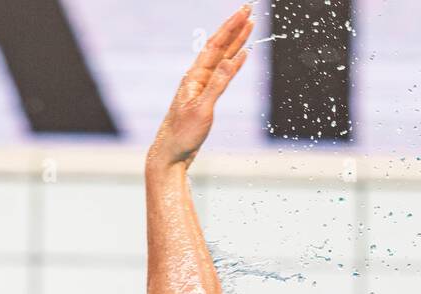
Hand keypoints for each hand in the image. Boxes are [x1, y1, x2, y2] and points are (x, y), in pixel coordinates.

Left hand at [147, 5, 253, 170]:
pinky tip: (241, 55)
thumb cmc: (183, 135)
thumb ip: (217, 84)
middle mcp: (198, 77)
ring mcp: (202, 86)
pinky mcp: (206, 97)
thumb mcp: (202, 110)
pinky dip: (234, 62)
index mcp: (195, 77)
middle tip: (249, 10)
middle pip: (219, 46)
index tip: (245, 14)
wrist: (171, 153)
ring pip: (222, 58)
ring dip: (235, 41)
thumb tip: (232, 60)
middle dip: (234, 28)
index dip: (231, 28)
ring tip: (248, 26)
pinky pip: (223, 73)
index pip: (216, 46)